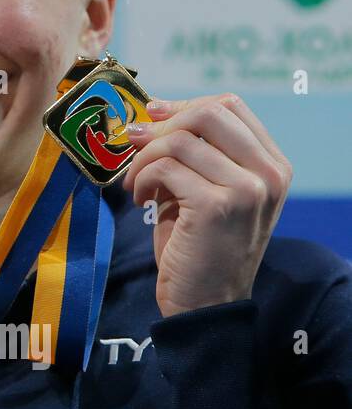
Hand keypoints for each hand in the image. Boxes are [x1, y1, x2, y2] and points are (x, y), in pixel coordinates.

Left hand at [120, 93, 290, 317]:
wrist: (205, 304)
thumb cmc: (198, 246)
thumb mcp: (205, 191)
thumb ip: (194, 154)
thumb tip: (151, 112)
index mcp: (272, 165)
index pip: (230, 106)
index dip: (185, 105)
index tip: (153, 115)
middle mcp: (268, 174)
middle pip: (209, 113)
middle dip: (162, 125)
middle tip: (135, 143)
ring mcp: (246, 189)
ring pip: (179, 141)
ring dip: (143, 159)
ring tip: (136, 184)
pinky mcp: (216, 205)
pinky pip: (165, 168)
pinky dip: (141, 179)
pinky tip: (139, 200)